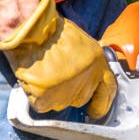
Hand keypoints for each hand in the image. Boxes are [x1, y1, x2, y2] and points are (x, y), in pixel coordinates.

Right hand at [0, 0, 116, 118]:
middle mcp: (87, 79)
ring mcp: (68, 90)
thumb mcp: (82, 43)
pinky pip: (42, 104)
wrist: (30, 28)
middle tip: (56, 79)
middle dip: (70, 93)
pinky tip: (33, 79)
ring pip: (61, 103)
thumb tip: (85, 78)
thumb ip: (88, 64)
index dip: (102, 103)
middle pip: (81, 98)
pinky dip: (36, 96)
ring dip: (52, 94)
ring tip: (43, 73)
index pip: (108, 90)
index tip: (95, 112)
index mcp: (98, 64)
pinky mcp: (48, 97)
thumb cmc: (51, 31)